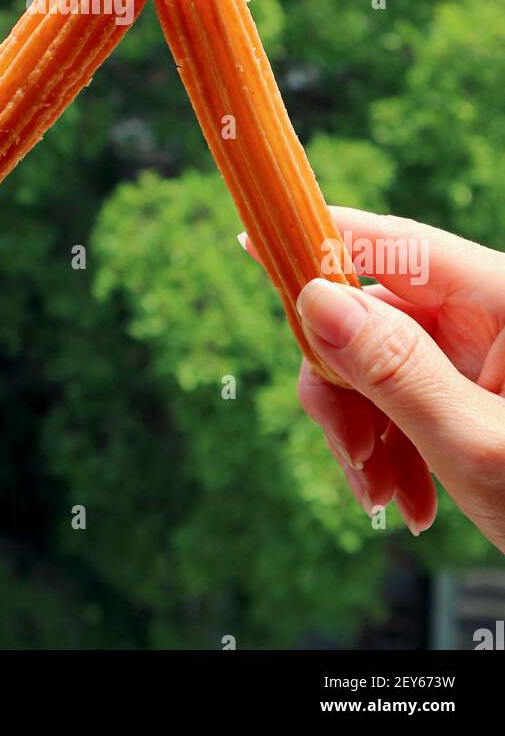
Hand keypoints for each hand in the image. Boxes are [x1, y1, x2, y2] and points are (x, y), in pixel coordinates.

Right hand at [243, 207, 504, 548]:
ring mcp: (482, 352)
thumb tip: (317, 300)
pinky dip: (388, 444)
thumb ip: (394, 368)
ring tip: (379, 490)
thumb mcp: (474, 442)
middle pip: (373, 313)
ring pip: (378, 361)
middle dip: (343, 382)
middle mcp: (491, 313)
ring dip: (362, 427)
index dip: (321, 241)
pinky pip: (403, 395)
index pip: (395, 243)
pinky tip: (401, 495)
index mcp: (504, 298)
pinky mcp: (474, 388)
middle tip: (344, 446)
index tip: (257, 239)